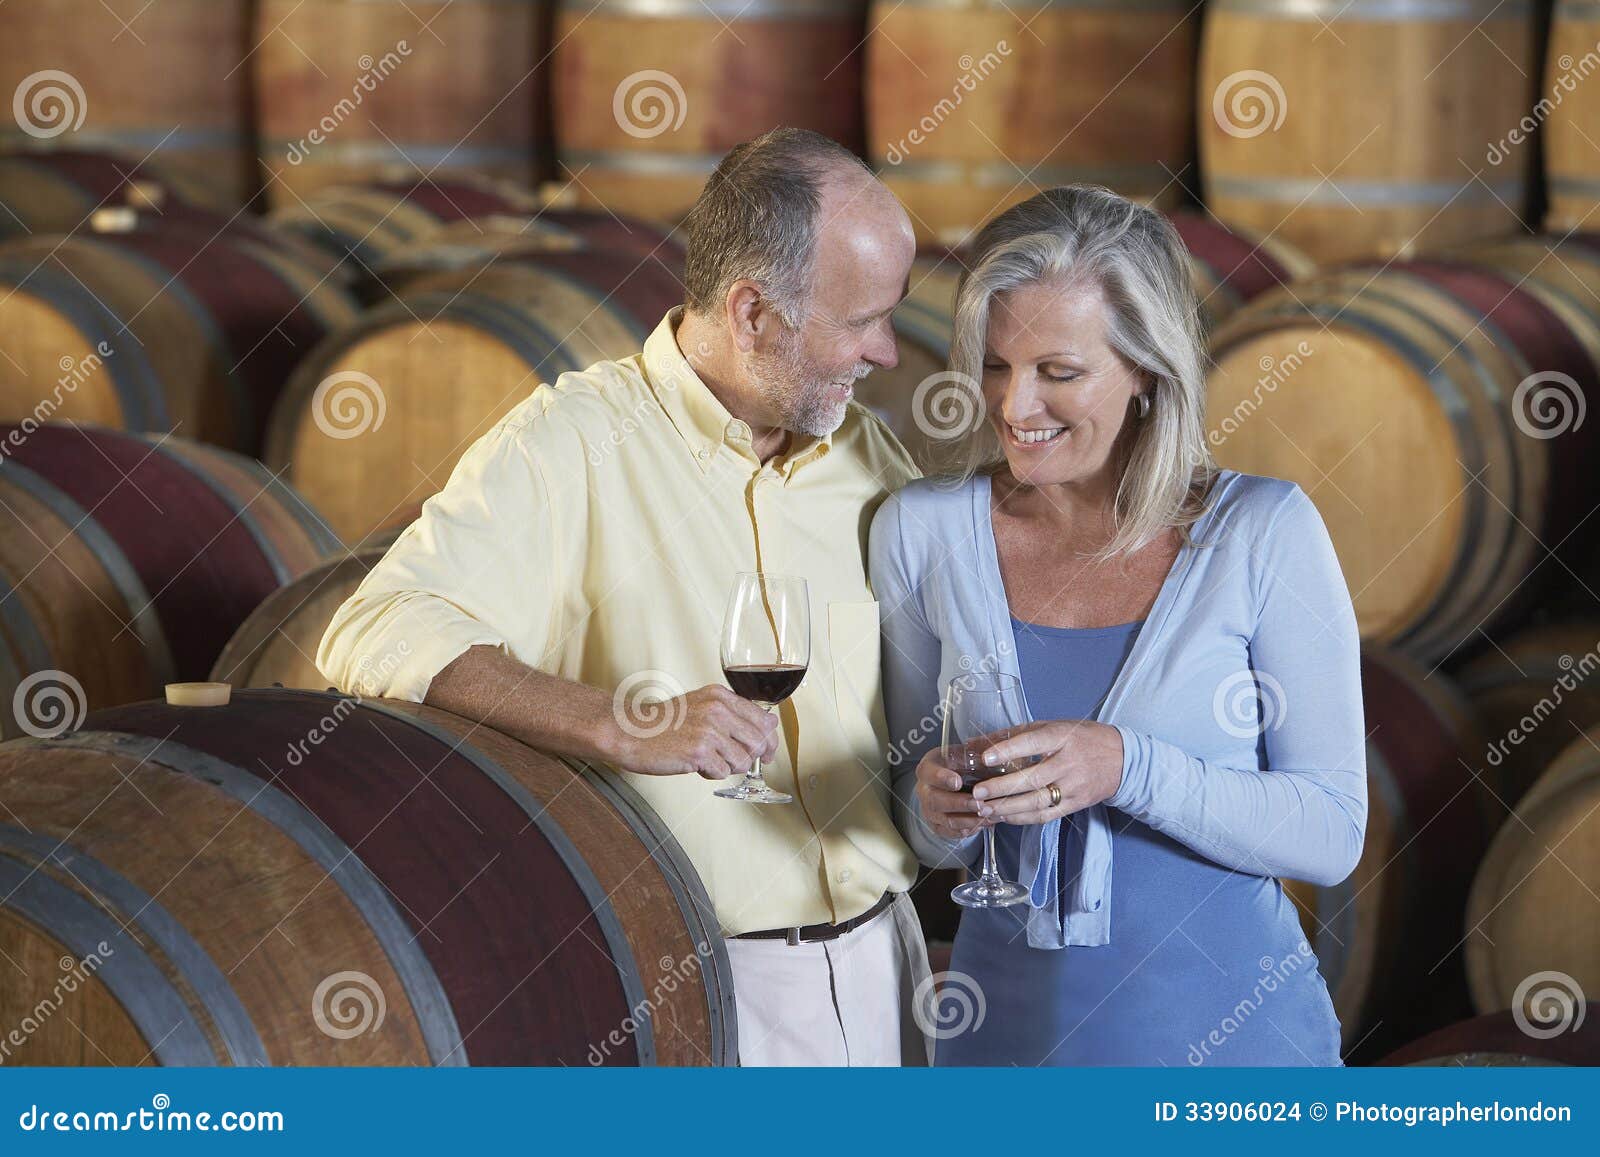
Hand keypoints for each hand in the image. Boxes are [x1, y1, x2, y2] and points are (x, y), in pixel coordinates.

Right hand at [610, 685, 779, 778]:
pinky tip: (695, 764)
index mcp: (720, 696)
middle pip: (759, 742)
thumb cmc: (662, 723)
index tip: (767, 752)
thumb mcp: (699, 706)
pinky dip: (711, 774)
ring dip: (728, 767)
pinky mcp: (699, 752)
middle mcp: (718, 710)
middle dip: (752, 757)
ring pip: (743, 761)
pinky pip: (723, 773)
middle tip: (735, 762)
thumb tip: (766, 729)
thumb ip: (729, 714)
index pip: (765, 719)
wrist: (628, 731)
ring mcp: (709, 731)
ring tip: (707, 759)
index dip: (769, 740)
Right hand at [912, 747, 986, 839]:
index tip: (958, 781)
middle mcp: (924, 790)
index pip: (928, 772)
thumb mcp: (964, 753)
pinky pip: (951, 833)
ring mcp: (929, 810)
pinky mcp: (937, 826)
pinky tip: (985, 824)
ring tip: (989, 816)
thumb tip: (994, 750)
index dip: (941, 778)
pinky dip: (969, 830)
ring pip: (945, 820)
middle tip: (980, 804)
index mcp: (927, 768)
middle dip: (960, 804)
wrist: (952, 783)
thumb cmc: (960, 765)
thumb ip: (976, 751)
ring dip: (969, 820)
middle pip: (935, 800)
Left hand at [968, 720, 1123, 825]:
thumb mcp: (1054, 725)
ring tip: (985, 809)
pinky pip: (1046, 815)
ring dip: (1008, 808)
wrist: (1122, 759)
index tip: (986, 758)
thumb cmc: (1082, 738)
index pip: (1033, 744)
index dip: (1008, 751)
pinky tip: (1004, 817)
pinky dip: (1023, 818)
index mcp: (1062, 737)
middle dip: (1002, 788)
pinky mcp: (1076, 804)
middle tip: (978, 792)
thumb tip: (983, 742)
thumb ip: (1018, 734)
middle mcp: (1068, 763)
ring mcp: (1073, 787)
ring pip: (1037, 802)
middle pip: (1032, 778)